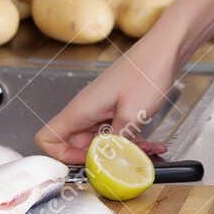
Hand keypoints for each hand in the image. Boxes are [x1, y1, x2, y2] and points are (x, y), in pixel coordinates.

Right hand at [33, 32, 180, 164]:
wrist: (165, 49)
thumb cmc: (147, 72)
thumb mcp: (132, 115)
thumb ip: (115, 143)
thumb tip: (105, 164)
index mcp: (81, 109)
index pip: (48, 139)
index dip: (62, 157)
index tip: (86, 164)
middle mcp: (86, 110)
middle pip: (76, 146)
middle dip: (100, 159)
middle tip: (123, 163)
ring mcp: (100, 109)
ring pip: (100, 142)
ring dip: (120, 151)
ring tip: (145, 151)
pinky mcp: (115, 109)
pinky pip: (115, 133)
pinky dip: (131, 141)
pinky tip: (152, 143)